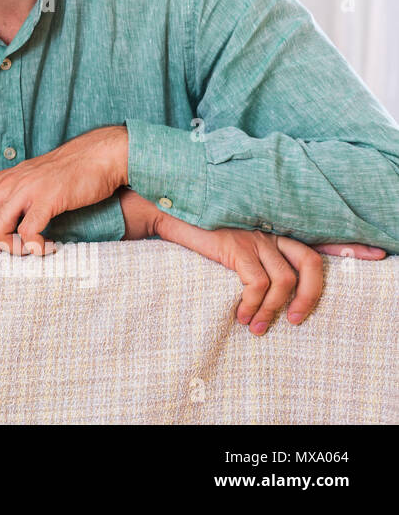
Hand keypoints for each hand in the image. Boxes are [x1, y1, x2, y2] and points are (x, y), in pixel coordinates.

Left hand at [0, 126, 128, 251]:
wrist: (96, 155)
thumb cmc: (63, 174)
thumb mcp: (25, 180)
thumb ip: (7, 198)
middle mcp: (6, 185)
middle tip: (8, 248)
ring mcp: (25, 191)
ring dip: (10, 249)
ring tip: (29, 250)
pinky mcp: (47, 200)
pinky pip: (28, 234)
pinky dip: (34, 248)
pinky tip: (48, 247)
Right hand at [121, 189, 385, 333]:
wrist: (160, 208)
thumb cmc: (193, 228)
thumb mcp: (228, 240)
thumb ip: (250, 253)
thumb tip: (263, 285)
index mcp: (271, 228)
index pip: (318, 238)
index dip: (349, 248)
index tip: (377, 256)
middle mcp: (269, 230)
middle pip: (312, 261)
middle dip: (312, 296)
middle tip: (298, 320)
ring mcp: (253, 236)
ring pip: (285, 280)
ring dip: (274, 311)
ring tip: (257, 328)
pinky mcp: (234, 245)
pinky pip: (256, 284)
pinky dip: (252, 305)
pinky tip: (239, 315)